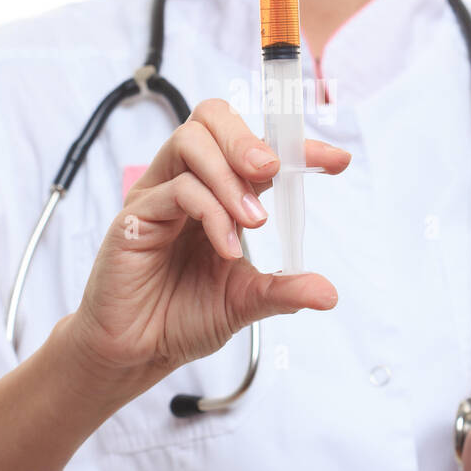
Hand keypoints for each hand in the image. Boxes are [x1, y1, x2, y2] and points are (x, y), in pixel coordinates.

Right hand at [65, 98, 350, 402]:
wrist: (136, 352)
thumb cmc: (181, 317)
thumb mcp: (245, 302)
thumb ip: (282, 290)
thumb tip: (329, 293)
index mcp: (217, 192)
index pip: (255, 148)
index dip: (296, 146)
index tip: (336, 161)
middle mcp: (186, 182)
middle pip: (212, 118)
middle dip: (249, 138)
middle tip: (273, 171)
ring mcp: (157, 194)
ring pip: (190, 141)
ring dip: (228, 175)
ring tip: (251, 222)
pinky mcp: (134, 216)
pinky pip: (176, 190)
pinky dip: (210, 212)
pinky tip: (226, 248)